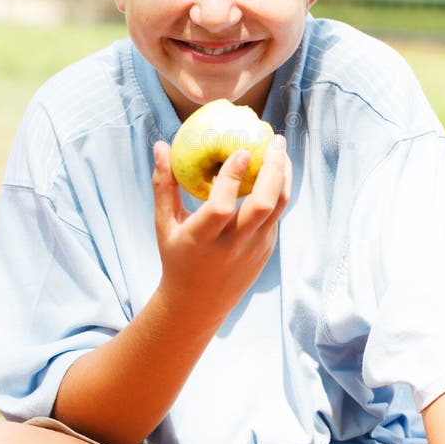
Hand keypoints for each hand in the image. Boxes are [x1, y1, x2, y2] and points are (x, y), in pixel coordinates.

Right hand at [152, 135, 291, 331]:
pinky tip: (274, 168)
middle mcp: (233, 245)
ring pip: (278, 207)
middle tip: (274, 139)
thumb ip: (163, 185)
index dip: (233, 178)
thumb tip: (160, 146)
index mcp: (202, 239)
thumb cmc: (176, 256)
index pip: (222, 207)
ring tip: (278, 147)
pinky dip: (278, 188)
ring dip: (283, 175)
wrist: (198, 304)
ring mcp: (255, 248)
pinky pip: (276, 213)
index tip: (241, 150)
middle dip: (273, 169)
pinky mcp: (267, 248)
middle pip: (263, 205)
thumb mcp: (164, 225)